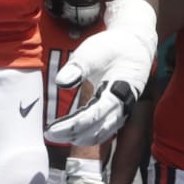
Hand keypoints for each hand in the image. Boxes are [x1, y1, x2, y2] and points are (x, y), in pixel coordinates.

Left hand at [45, 0, 156, 146]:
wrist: (133, 46)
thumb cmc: (111, 48)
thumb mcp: (92, 51)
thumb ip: (78, 67)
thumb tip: (60, 82)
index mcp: (119, 89)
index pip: (94, 115)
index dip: (72, 125)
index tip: (51, 130)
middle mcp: (123, 105)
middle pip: (97, 128)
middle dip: (72, 133)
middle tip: (49, 134)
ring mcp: (122, 110)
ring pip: (102, 133)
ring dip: (80, 137)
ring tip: (57, 135)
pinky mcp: (118, 112)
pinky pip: (104, 130)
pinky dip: (88, 134)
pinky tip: (71, 133)